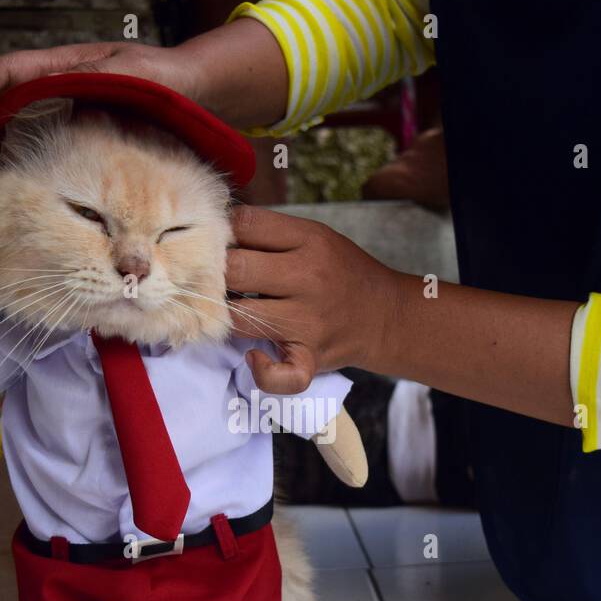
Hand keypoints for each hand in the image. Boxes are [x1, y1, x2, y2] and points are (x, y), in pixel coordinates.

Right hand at [0, 42, 198, 212]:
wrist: (189, 93)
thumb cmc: (165, 79)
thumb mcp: (139, 75)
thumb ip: (110, 77)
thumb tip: (74, 81)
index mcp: (58, 70)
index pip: (1, 76)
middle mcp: (45, 93)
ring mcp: (48, 119)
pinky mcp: (58, 144)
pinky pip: (18, 160)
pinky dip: (0, 180)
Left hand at [226, 206, 402, 393]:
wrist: (385, 316)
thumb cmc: (340, 273)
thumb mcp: (315, 236)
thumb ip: (270, 232)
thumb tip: (215, 232)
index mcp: (309, 240)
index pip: (244, 224)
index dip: (222, 233)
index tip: (222, 245)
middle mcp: (308, 279)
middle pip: (235, 268)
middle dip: (217, 273)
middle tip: (219, 280)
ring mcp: (308, 322)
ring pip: (239, 317)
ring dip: (228, 315)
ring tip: (234, 310)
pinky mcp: (309, 358)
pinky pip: (278, 376)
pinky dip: (261, 371)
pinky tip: (254, 356)